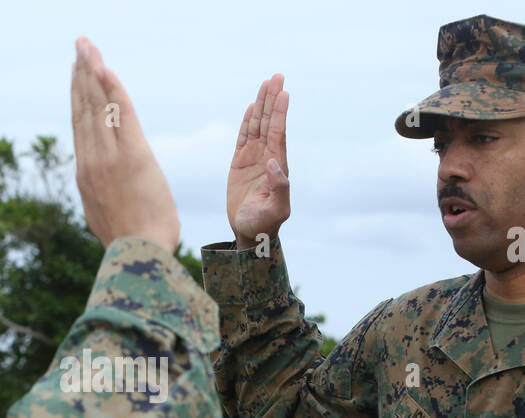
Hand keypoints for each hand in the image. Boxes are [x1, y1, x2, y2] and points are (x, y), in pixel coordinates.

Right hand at [70, 37, 178, 253]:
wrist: (140, 256)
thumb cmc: (135, 243)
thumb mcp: (110, 215)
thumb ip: (103, 194)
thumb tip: (102, 190)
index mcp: (87, 175)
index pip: (81, 126)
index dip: (78, 96)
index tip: (76, 73)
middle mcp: (93, 161)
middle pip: (85, 108)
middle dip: (80, 74)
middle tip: (78, 46)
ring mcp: (109, 158)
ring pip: (98, 106)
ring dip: (92, 71)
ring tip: (86, 47)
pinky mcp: (132, 156)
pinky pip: (120, 113)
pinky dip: (111, 88)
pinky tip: (104, 67)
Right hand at [227, 74, 289, 249]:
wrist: (250, 233)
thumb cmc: (266, 224)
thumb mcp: (277, 210)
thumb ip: (280, 187)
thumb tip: (274, 162)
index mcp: (278, 166)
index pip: (278, 133)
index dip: (280, 112)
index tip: (284, 93)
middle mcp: (267, 157)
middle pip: (269, 122)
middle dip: (273, 99)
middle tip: (277, 76)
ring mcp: (254, 159)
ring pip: (257, 126)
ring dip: (261, 104)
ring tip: (266, 83)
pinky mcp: (240, 164)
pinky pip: (243, 137)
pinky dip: (247, 121)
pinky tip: (251, 107)